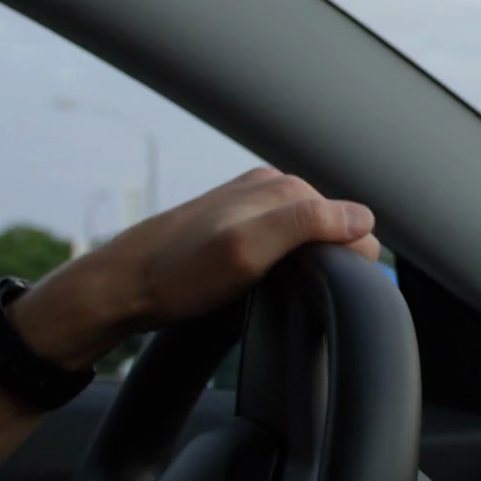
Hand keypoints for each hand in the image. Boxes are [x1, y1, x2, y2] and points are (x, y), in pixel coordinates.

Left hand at [6, 168, 379, 368]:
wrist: (117, 288)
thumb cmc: (176, 275)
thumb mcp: (247, 250)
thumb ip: (306, 224)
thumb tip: (362, 219)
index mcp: (281, 187)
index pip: (353, 221)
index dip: (348, 261)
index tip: (318, 286)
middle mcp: (269, 190)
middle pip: (333, 229)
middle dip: (327, 262)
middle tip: (292, 292)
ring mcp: (251, 208)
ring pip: (309, 238)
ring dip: (305, 267)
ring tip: (275, 291)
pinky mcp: (236, 229)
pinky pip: (283, 244)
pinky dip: (285, 267)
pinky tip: (262, 285)